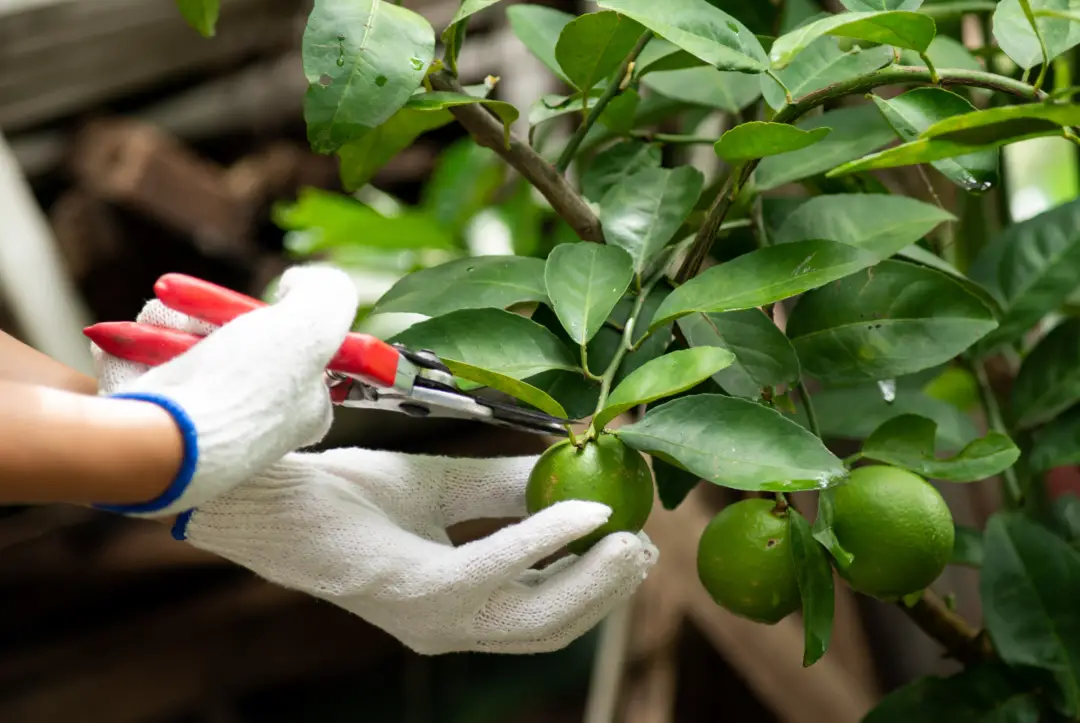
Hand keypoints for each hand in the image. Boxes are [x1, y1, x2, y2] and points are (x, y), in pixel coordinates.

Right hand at [91, 265, 358, 516]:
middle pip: (240, 337)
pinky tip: (139, 343)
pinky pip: (143, 354)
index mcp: (305, 410)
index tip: (270, 316)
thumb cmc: (247, 387)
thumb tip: (295, 283)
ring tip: (171, 326)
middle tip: (209, 314)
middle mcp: (255, 418)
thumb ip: (329, 291)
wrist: (165, 437)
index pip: (304, 352)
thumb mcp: (316, 326)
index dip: (285, 321)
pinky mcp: (151, 410)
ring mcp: (199, 416)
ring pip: (186, 339)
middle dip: (215, 314)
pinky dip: (138, 340)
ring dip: (174, 320)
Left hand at [173, 447, 657, 654]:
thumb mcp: (447, 487)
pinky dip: (546, 542)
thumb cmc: (352, 493)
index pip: (541, 612)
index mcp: (456, 607)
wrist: (275, 492)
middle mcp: (447, 627)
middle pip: (550, 628)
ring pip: (535, 617)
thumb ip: (507, 490)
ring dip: (591, 578)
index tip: (636, 545)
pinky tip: (582, 512)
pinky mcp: (414, 593)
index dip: (596, 587)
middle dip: (606, 593)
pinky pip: (498, 570)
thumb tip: (574, 476)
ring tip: (629, 536)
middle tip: (646, 546)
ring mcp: (431, 618)